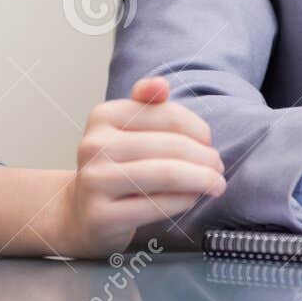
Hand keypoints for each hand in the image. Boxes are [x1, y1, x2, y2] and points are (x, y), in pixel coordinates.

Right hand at [49, 77, 225, 256]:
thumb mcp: (129, 129)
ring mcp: (95, 181)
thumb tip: (161, 85)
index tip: (209, 142)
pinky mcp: (102, 215)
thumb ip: (149, 104)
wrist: (82, 213)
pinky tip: (192, 199)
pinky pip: (157, 205)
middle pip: (171, 146)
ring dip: (202, 179)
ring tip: (216, 184)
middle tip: (219, 168)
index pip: (168, 114)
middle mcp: (94, 145)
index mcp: (103, 116)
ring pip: (167, 174)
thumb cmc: (117, 167)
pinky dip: (184, 200)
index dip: (198, 129)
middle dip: (205, 157)